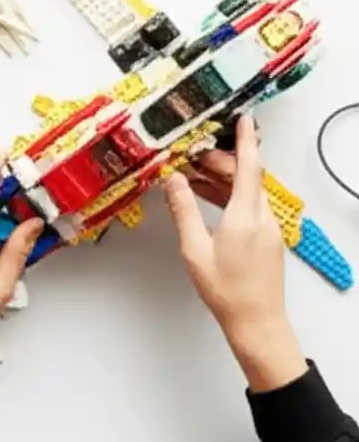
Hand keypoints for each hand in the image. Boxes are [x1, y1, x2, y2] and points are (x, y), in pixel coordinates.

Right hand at [162, 115, 305, 392]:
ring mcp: (268, 229)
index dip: (246, 140)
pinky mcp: (266, 239)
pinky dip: (229, 197)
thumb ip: (183, 211)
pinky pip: (249, 207)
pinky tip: (209, 201)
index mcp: (246, 216)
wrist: (257, 321)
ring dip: (222, 180)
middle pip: (245, 177)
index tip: (244, 119)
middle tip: (192, 155)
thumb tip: (173, 182)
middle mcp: (262, 218)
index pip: (249, 166)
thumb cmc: (227, 291)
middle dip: (220, 161)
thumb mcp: (194, 249)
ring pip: (247, 191)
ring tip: (193, 177)